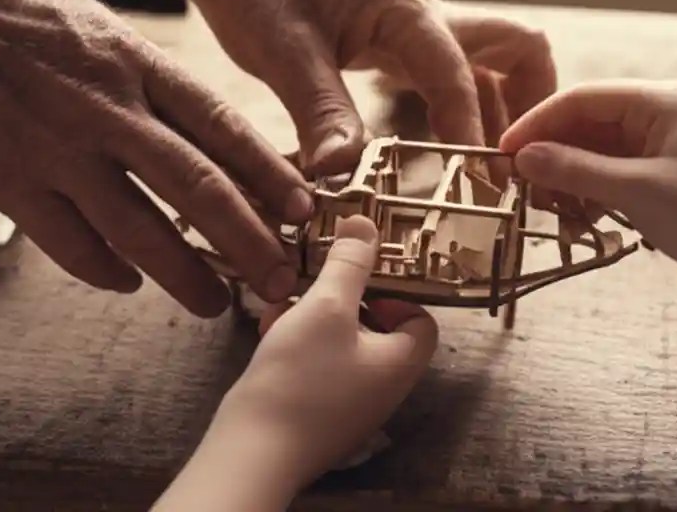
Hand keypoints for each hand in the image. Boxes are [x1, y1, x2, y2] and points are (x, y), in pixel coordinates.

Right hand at [0, 0, 309, 313]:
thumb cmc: (19, 12)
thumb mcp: (105, 25)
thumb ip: (154, 79)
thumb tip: (211, 131)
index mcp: (138, 66)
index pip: (221, 126)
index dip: (267, 174)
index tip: (302, 210)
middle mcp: (107, 111)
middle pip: (196, 187)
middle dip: (247, 240)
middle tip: (280, 278)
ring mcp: (57, 151)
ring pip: (138, 229)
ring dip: (185, 274)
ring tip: (216, 302)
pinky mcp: (9, 183)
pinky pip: (70, 244)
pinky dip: (106, 270)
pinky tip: (129, 283)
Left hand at [189, 0, 555, 173]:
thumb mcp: (281, 53)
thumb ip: (320, 112)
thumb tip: (344, 173)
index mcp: (405, 10)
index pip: (460, 74)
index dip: (471, 130)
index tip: (476, 181)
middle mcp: (425, 18)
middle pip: (518, 50)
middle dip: (531, 106)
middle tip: (516, 166)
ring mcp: (418, 34)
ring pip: (493, 67)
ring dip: (504, 113)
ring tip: (494, 174)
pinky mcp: (400, 51)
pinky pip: (455, 81)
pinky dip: (465, 115)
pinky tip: (448, 157)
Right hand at [203, 217, 436, 494]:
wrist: (253, 452)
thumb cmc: (300, 378)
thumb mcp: (327, 306)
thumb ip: (349, 264)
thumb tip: (367, 223)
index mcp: (400, 364)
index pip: (422, 321)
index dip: (399, 293)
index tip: (364, 278)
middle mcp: (381, 389)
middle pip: (378, 330)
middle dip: (343, 299)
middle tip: (317, 282)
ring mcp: (347, 405)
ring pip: (339, 345)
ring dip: (313, 317)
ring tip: (283, 302)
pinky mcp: (314, 414)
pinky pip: (316, 367)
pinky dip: (298, 343)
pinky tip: (268, 329)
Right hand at [500, 80, 676, 303]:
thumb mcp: (637, 191)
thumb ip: (576, 170)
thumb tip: (522, 156)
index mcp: (660, 100)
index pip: (581, 98)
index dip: (538, 123)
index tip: (503, 152)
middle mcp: (659, 112)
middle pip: (585, 123)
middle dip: (551, 154)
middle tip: (521, 186)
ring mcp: (661, 144)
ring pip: (595, 151)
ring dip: (569, 177)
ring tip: (549, 208)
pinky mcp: (662, 173)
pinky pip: (611, 173)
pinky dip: (590, 192)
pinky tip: (577, 217)